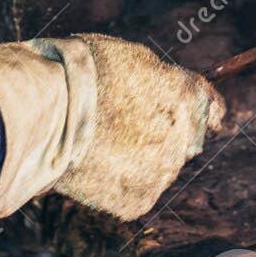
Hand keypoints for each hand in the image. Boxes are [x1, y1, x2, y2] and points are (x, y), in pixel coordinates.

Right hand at [54, 33, 224, 218]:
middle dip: (162, 134)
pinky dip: (118, 183)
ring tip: (100, 145)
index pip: (211, 107)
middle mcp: (181, 136)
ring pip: (159, 168)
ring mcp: (160, 173)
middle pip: (184, 141)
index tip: (200, 117)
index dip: (203, 110)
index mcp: (183, 95)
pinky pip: (135, 192)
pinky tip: (94, 166)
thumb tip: (170, 83)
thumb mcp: (127, 56)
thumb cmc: (78, 72)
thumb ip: (159, 75)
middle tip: (123, 126)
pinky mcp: (137, 201)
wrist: (44, 113)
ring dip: (140, 160)